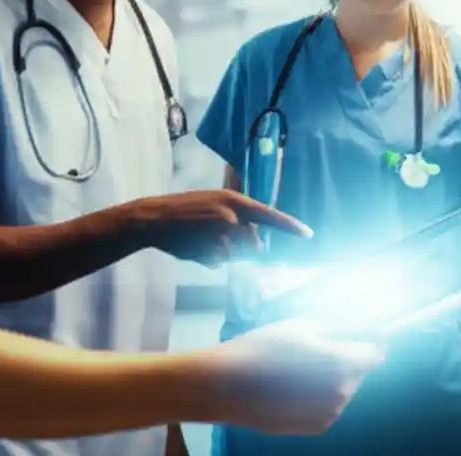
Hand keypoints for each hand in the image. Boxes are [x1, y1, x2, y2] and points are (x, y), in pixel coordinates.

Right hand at [131, 190, 311, 266]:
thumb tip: (254, 245)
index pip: (269, 215)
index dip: (290, 226)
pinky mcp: (213, 245)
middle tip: (215, 242)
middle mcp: (233, 212)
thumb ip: (234, 223)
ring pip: (236, 254)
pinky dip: (208, 260)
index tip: (308, 234)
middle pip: (254, 243)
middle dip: (241, 249)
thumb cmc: (182, 215)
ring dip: (222, 254)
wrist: (153, 218)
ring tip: (199, 242)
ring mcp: (224, 230)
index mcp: (234, 200)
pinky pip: (220, 261)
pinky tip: (192, 248)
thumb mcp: (211, 208)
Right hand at [203, 320, 383, 434]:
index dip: (367, 344)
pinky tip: (291, 391)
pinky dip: (317, 399)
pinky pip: (327, 408)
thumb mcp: (300, 326)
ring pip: (341, 391)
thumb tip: (358, 326)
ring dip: (329, 382)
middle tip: (312, 354)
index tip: (354, 340)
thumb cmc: (263, 348)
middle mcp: (343, 391)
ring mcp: (330, 412)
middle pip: (357, 373)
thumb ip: (336, 328)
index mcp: (343, 362)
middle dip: (343, 363)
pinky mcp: (317, 427)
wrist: (228, 386)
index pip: (375, 353)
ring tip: (296, 373)